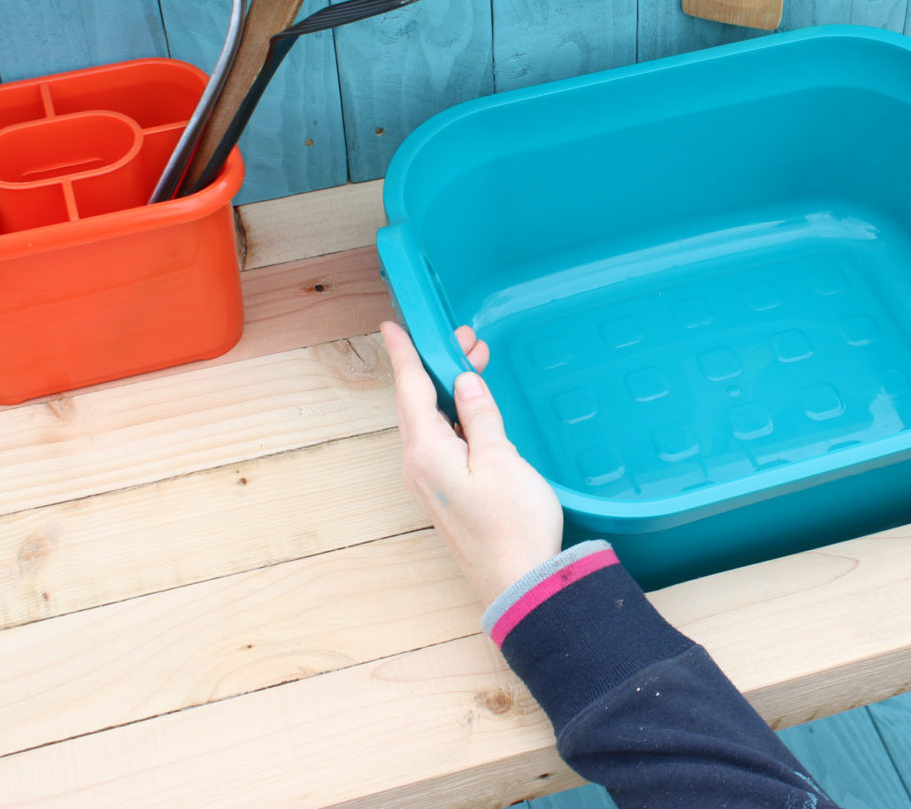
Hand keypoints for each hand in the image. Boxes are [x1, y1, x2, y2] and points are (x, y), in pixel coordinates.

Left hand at [381, 321, 563, 606]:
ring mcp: (430, 481)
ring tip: (476, 365)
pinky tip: (474, 410)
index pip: (410, 390)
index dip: (404, 355)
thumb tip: (463, 382)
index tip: (392, 326)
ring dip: (450, 391)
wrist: (518, 582)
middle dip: (437, 366)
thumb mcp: (501, 459)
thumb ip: (480, 415)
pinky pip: (442, 442)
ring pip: (432, 422)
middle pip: (420, 403)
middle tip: (465, 338)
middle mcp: (419, 465)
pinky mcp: (446, 493)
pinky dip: (456, 416)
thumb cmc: (513, 524)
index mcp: (426, 451)